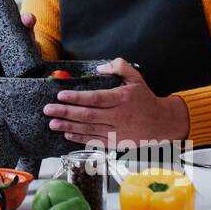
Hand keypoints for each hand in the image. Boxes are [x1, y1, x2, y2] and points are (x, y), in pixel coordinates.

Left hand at [42, 58, 189, 146]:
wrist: (162, 122)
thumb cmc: (145, 99)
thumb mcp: (136, 77)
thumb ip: (119, 67)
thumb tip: (100, 67)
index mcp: (121, 98)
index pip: (95, 98)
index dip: (77, 97)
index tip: (61, 95)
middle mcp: (118, 116)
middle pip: (88, 115)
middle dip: (66, 112)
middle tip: (48, 110)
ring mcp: (117, 131)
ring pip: (89, 129)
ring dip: (68, 127)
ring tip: (52, 123)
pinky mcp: (116, 142)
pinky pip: (95, 141)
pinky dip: (80, 138)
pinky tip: (67, 135)